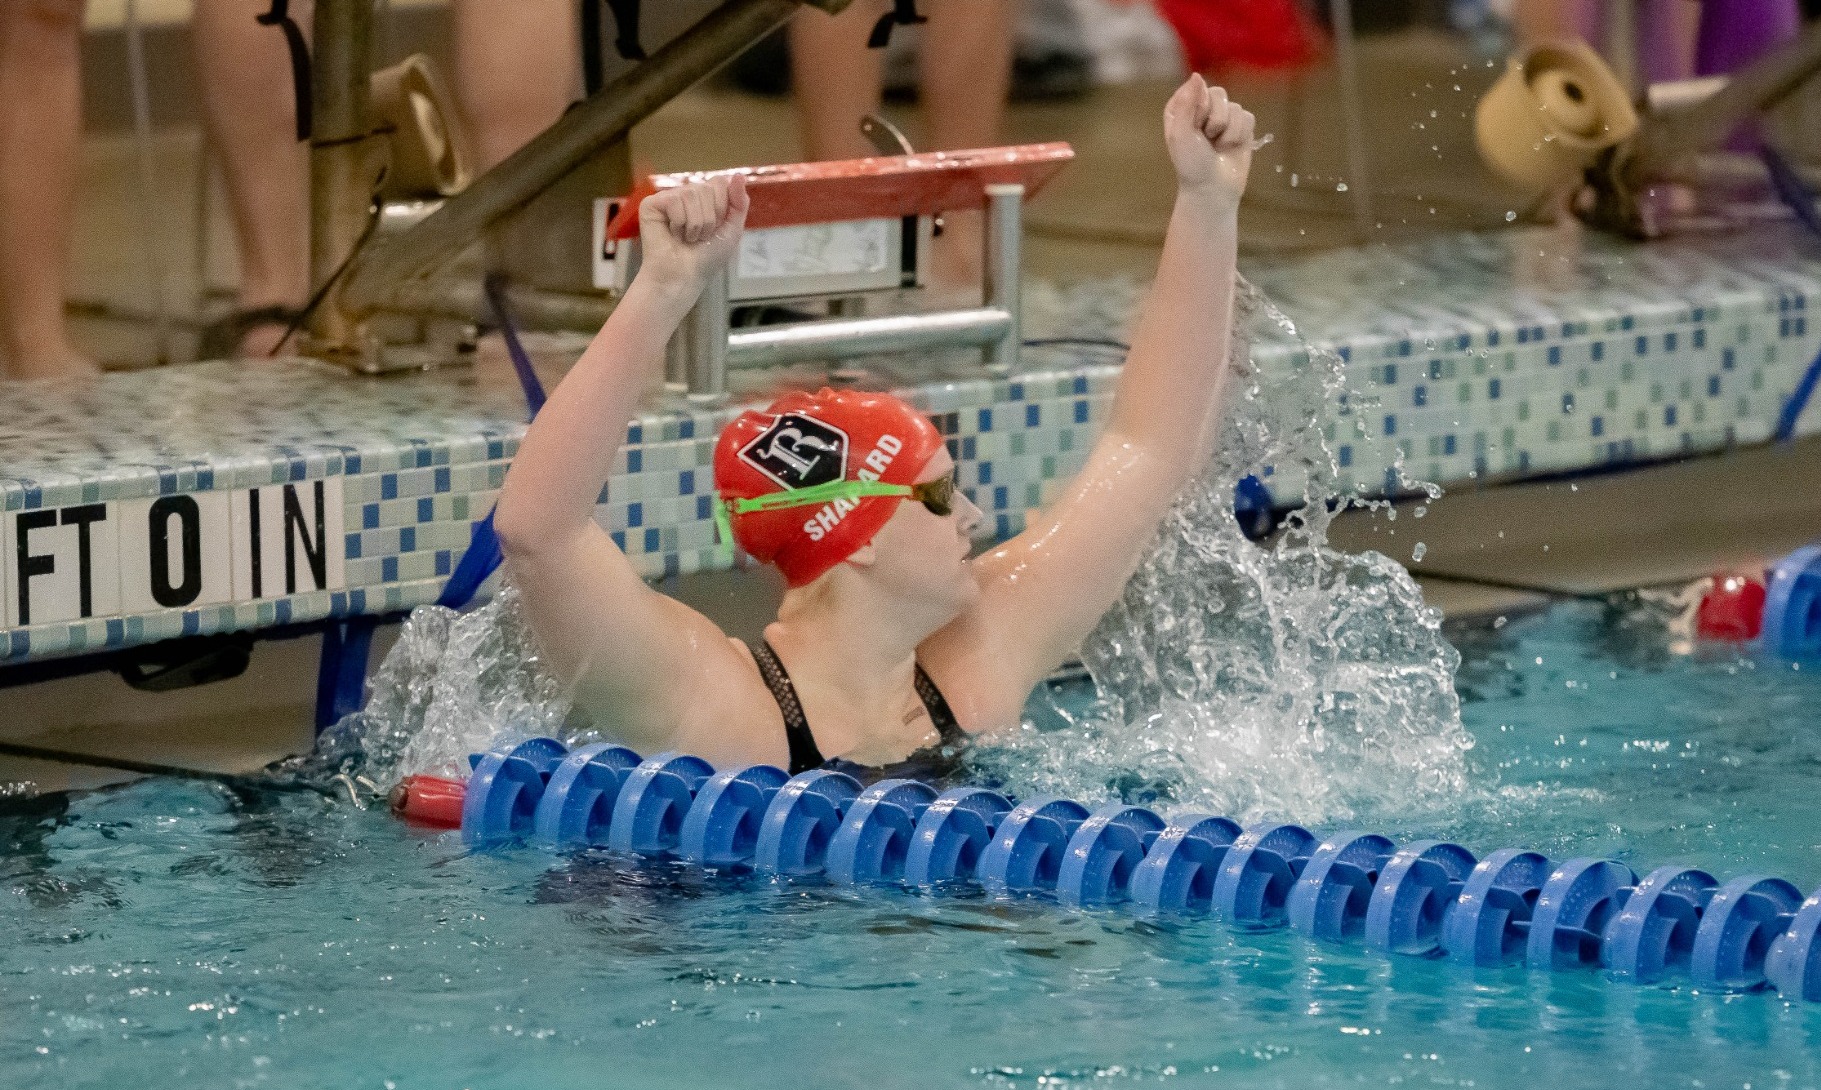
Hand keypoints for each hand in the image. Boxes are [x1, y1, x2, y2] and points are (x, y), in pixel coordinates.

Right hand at [637, 175, 749, 295]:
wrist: (684, 276)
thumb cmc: (707, 257)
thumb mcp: (732, 230)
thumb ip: (739, 202)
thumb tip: (740, 174)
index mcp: (705, 198)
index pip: (720, 182)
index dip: (722, 207)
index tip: (715, 228)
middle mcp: (687, 194)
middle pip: (707, 188)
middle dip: (709, 218)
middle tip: (699, 236)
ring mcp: (669, 198)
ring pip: (691, 193)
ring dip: (696, 223)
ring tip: (687, 238)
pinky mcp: (651, 204)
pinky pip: (674, 200)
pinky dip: (679, 222)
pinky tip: (673, 234)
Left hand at [1164, 74, 1255, 209]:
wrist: (1213, 189)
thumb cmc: (1191, 164)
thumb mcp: (1180, 134)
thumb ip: (1186, 103)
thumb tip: (1197, 75)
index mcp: (1181, 107)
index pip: (1198, 88)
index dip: (1200, 108)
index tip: (1195, 127)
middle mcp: (1201, 108)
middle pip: (1219, 94)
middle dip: (1216, 120)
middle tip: (1207, 139)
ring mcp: (1222, 117)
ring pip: (1235, 107)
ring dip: (1228, 132)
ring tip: (1218, 147)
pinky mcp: (1240, 127)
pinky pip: (1248, 117)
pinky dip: (1240, 135)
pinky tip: (1231, 148)